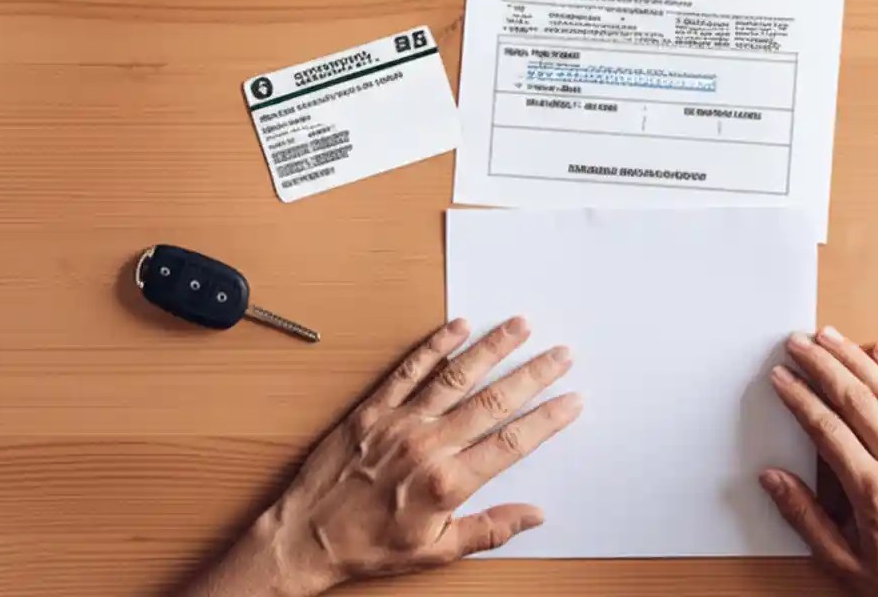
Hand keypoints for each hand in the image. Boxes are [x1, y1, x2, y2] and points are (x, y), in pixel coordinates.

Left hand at [184, 317, 580, 596]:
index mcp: (447, 483)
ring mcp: (399, 422)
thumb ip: (490, 529)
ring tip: (519, 326)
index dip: (547, 419)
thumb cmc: (368, 547)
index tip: (571, 400)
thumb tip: (534, 515)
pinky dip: (435, 347)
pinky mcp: (372, 409)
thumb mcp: (437, 550)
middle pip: (494, 401)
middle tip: (560, 354)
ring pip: (457, 376)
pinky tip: (458, 327)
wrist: (305, 538)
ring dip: (492, 348)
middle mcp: (427, 445)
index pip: (512, 443)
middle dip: (533, 374)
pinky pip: (409, 370)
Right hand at [762, 327, 877, 596]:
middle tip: (797, 343)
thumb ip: (804, 517)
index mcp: (872, 491)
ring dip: (856, 358)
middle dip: (822, 364)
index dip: (799, 397)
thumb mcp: (843, 562)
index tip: (781, 377)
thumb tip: (773, 479)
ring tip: (830, 336)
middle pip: (855, 398)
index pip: (826, 428)